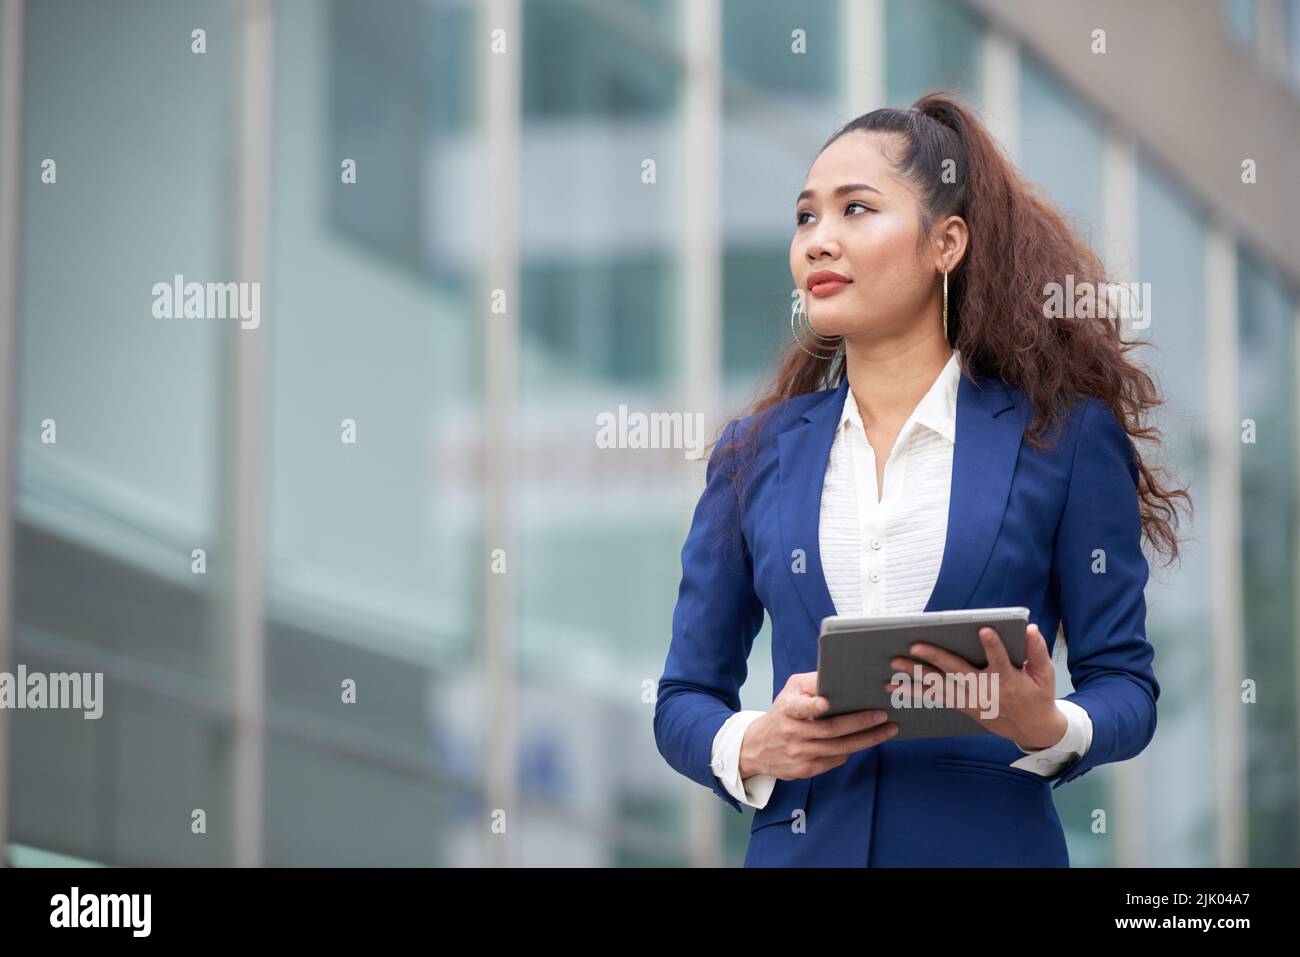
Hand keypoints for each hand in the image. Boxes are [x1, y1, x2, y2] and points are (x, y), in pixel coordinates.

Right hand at [739, 672, 898, 779]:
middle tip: (882, 715)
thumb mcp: (789, 692)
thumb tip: (839, 674)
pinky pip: (835, 760)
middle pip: (830, 730)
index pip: (798, 707)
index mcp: (786, 709)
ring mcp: (798, 753)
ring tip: (887, 730)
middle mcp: (791, 732)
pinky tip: (865, 741)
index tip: (825, 703)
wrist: (756, 748)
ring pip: (838, 748)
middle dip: (859, 723)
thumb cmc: (781, 714)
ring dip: (866, 740)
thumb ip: (811, 683)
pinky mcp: (804, 770)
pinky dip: (850, 750)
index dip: (812, 706)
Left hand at [884, 623, 1065, 749]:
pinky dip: (915, 692)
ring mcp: (972, 700)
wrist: (1031, 728)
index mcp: (1008, 680)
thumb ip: (1037, 651)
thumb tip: (1030, 629)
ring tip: (895, 665)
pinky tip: (896, 686)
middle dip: (936, 658)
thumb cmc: (1037, 695)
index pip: (1000, 660)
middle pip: (958, 672)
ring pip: (941, 686)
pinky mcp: (963, 705)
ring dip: (916, 675)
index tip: (984, 630)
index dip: (993, 646)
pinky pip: (936, 697)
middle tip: (915, 646)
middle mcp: (986, 691)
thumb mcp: (1044, 674)